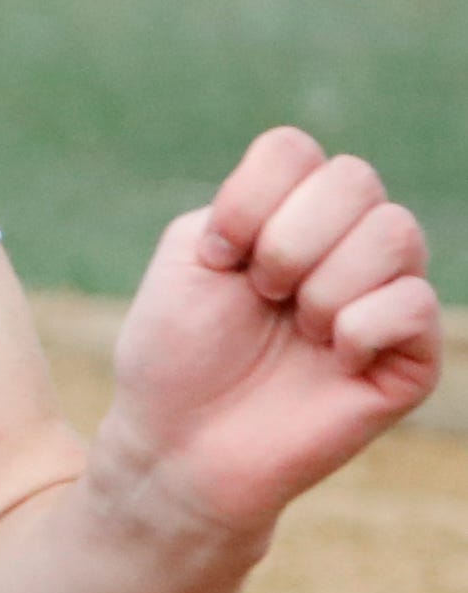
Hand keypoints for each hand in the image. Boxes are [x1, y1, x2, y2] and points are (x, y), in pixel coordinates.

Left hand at [98, 127, 441, 544]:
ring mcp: (385, 299)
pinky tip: (331, 359)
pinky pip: (415, 304)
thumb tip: (327, 190)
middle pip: (355, 179)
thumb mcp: (190, 256)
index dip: (250, 197)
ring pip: (395, 232)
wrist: (182, 443)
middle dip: (288, 238)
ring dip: (324, 284)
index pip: (297, 150)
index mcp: (287, 215)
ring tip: (297, 330)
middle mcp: (346, 247)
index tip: (216, 254)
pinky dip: (359, 327)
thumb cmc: (177, 352)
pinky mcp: (411, 359)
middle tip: (260, 294)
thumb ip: (249, 201)